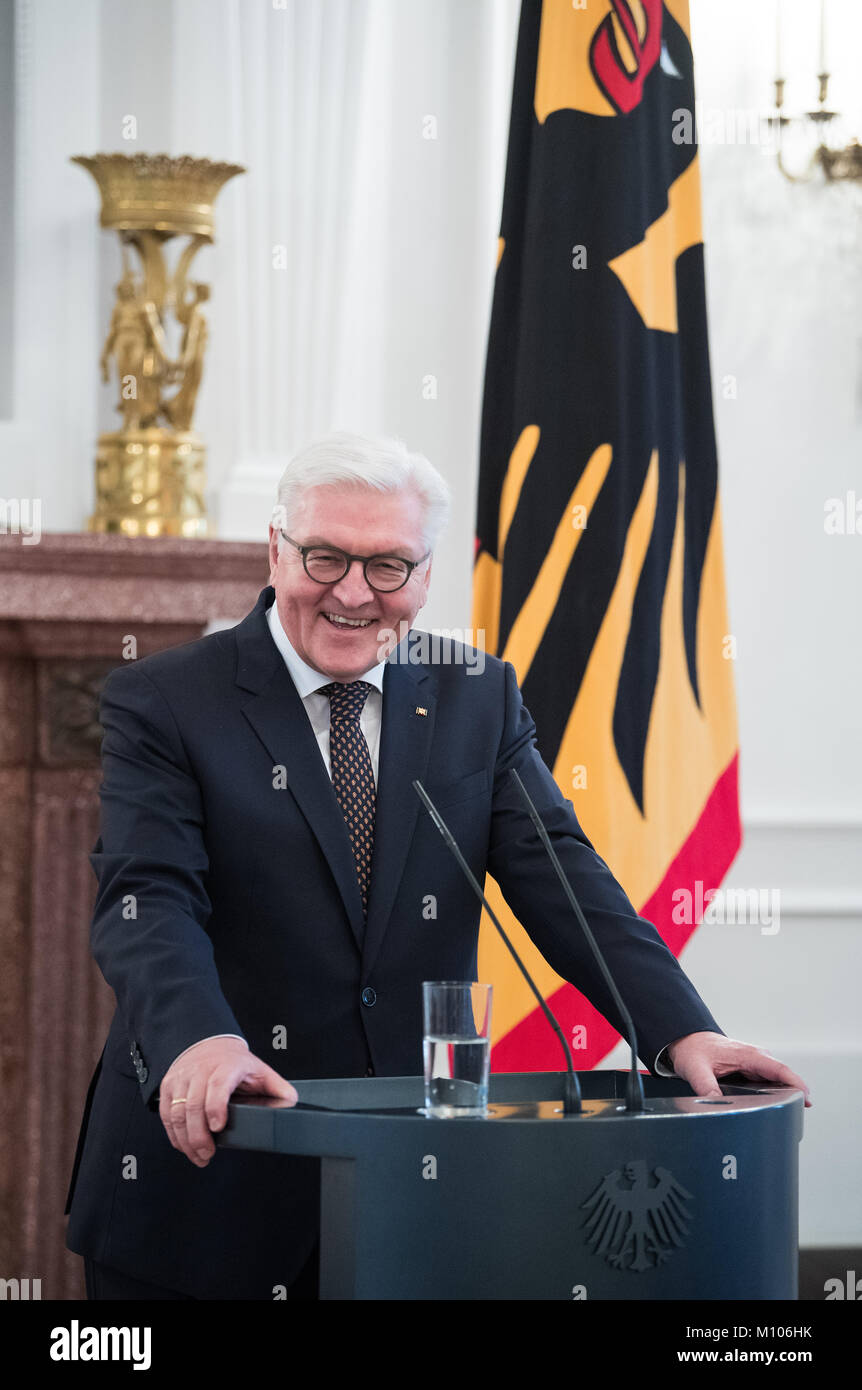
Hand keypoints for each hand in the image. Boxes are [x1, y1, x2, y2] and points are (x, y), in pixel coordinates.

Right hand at [158, 1037, 297, 1166]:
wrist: (211, 1045)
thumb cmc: (235, 1063)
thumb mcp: (260, 1071)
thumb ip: (278, 1088)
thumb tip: (292, 1104)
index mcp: (226, 1066)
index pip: (217, 1085)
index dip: (215, 1107)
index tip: (218, 1127)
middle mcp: (200, 1070)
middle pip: (193, 1105)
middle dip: (199, 1135)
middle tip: (208, 1154)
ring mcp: (182, 1078)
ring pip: (177, 1112)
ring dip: (186, 1139)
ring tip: (198, 1156)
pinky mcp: (169, 1087)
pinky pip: (166, 1113)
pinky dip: (173, 1134)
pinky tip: (184, 1146)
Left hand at [667, 1031, 811, 1107]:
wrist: (688, 1040)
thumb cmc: (694, 1050)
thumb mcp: (696, 1070)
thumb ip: (706, 1087)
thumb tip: (716, 1104)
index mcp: (749, 1055)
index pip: (779, 1069)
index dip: (795, 1084)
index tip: (806, 1099)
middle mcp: (756, 1059)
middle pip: (783, 1078)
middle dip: (793, 1095)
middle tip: (797, 1116)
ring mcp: (756, 1065)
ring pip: (777, 1082)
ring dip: (785, 1096)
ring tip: (789, 1116)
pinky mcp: (752, 1072)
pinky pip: (769, 1084)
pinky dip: (775, 1095)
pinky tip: (776, 1109)